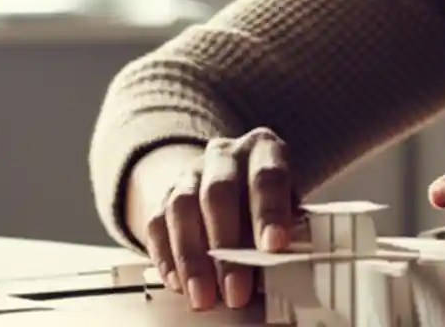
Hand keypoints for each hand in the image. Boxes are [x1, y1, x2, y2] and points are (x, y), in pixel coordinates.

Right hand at [128, 128, 296, 311]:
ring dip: (192, 258)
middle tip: (237, 289)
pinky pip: (157, 225)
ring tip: (204, 295)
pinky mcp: (163, 196)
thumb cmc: (266, 198)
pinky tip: (180, 282)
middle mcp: (224, 155)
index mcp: (262, 149)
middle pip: (218, 193)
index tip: (274, 246)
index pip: (267, 176)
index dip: (270, 212)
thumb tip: (281, 264)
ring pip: (182, 208)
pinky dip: (167, 257)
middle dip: (226, 245)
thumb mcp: (287, 204)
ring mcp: (189, 173)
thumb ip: (284, 229)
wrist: (229, 180)